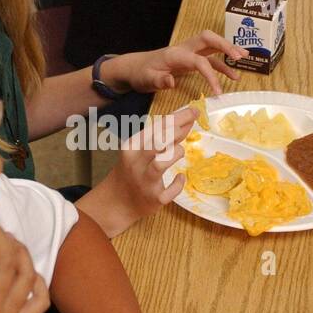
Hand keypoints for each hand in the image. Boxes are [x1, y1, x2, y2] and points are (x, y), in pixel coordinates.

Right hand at [98, 106, 199, 235]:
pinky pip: (170, 190)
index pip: (156, 127)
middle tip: (193, 121)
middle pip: (157, 141)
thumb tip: (187, 121)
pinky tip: (180, 177)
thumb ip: (163, 138)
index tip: (194, 110)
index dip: (178, 117)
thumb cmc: (132, 171)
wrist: (117, 202)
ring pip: (161, 164)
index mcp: (132, 146)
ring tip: (180, 152)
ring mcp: (144, 181)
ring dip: (175, 154)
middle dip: (177, 129)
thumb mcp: (140, 151)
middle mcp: (136, 162)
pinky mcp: (154, 198)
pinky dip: (178, 183)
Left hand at [104, 31, 250, 95]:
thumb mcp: (146, 80)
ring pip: (212, 46)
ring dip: (228, 51)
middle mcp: (184, 49)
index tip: (218, 92)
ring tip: (244, 59)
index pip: (199, 60)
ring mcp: (188, 53)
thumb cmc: (141, 73)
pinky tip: (233, 74)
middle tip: (240, 56)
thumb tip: (171, 82)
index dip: (211, 75)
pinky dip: (222, 65)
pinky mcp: (190, 60)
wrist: (134, 68)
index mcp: (175, 54)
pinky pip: (210, 59)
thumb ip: (159, 81)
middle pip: (208, 39)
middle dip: (225, 45)